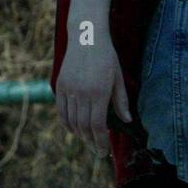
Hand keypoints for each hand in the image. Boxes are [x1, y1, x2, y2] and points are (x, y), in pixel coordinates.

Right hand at [55, 26, 131, 156]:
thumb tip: (127, 120)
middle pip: (84, 126)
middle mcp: (82, 93)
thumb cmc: (106, 57)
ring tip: (87, 140)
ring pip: (72, 121)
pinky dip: (67, 123)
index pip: (98, 125)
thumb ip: (121, 101)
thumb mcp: (118, 78)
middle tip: (96, 150)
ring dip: (80, 134)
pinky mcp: (60, 85)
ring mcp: (69, 89)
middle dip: (91, 142)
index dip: (100, 141)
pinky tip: (74, 130)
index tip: (103, 151)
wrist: (86, 36)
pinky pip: (61, 111)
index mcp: (99, 92)